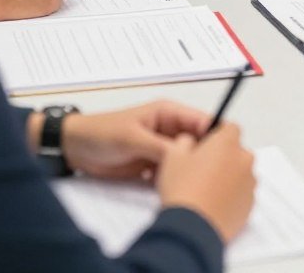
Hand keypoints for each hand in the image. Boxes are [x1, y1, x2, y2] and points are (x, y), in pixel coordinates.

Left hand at [61, 100, 211, 180]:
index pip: (201, 121)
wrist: (76, 149)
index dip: (216, 135)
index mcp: (169, 113)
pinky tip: (174, 190)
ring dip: (189, 171)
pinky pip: (172, 173)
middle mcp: (170, 130)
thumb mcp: (133, 138)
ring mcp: (162, 148)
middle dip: (204, 157)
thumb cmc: (103, 133)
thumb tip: (188, 157)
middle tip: (211, 175)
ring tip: (193, 184)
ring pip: (186, 161)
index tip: (227, 153)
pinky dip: (174, 181)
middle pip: (198, 143)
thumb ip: (161, 147)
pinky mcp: (153, 165)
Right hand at [156, 123, 255, 242]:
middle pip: (236, 151)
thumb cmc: (184, 191)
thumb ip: (185, 140)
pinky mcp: (249, 206)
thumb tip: (190, 141)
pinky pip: (242, 194)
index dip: (217, 134)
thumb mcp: (173, 156)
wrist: (192, 229)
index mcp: (227, 143)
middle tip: (202, 168)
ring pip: (240, 173)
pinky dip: (231, 195)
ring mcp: (249, 184)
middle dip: (223, 156)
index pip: (230, 127)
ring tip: (206, 189)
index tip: (206, 143)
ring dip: (228, 176)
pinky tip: (213, 203)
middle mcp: (243, 160)